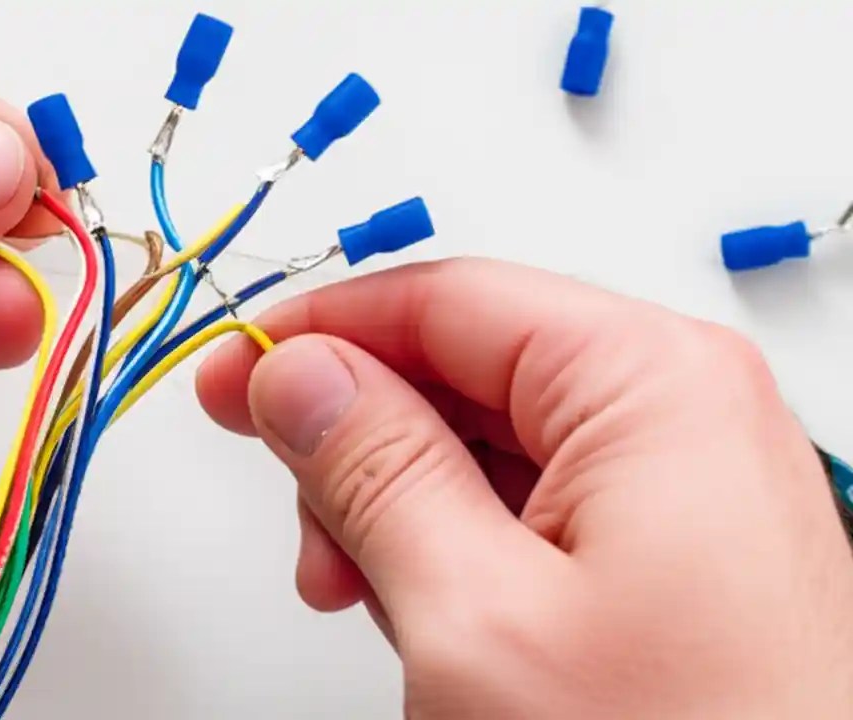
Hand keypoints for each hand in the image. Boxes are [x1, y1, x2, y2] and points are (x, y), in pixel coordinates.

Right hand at [197, 258, 852, 717]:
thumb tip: (300, 376)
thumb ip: (372, 469)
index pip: (442, 299)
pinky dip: (461, 552)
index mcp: (651, 383)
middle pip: (464, 370)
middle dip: (362, 444)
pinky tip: (435, 617)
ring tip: (375, 598)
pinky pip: (535, 509)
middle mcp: (683, 413)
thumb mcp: (474, 615)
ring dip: (404, 511)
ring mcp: (687, 486)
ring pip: (489, 446)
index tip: (231, 376)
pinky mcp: (677, 552)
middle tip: (305, 527)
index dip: (317, 331)